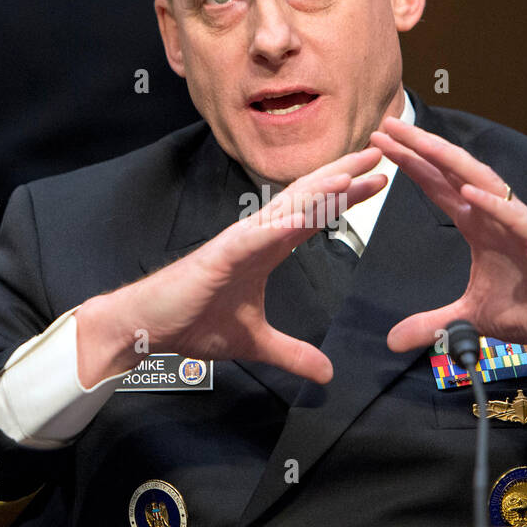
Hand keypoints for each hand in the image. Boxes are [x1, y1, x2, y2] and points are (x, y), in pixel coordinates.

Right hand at [76, 149, 387, 385]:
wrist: (147, 325)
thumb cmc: (193, 322)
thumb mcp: (257, 344)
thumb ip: (294, 354)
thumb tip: (326, 373)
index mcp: (267, 249)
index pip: (315, 215)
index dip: (346, 198)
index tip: (377, 180)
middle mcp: (256, 236)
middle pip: (307, 198)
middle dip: (343, 175)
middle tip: (379, 152)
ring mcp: (238, 242)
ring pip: (285, 208)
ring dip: (318, 190)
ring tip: (350, 172)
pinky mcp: (219, 255)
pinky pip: (255, 237)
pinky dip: (279, 225)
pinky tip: (304, 215)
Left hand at [370, 118, 526, 367]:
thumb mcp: (470, 318)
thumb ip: (432, 324)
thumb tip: (394, 340)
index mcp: (478, 225)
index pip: (438, 186)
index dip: (410, 165)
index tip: (380, 145)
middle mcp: (495, 215)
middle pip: (452, 172)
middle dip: (420, 148)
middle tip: (385, 126)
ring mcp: (519, 223)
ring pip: (481, 181)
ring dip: (451, 161)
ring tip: (422, 143)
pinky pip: (515, 216)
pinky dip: (493, 203)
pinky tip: (470, 189)